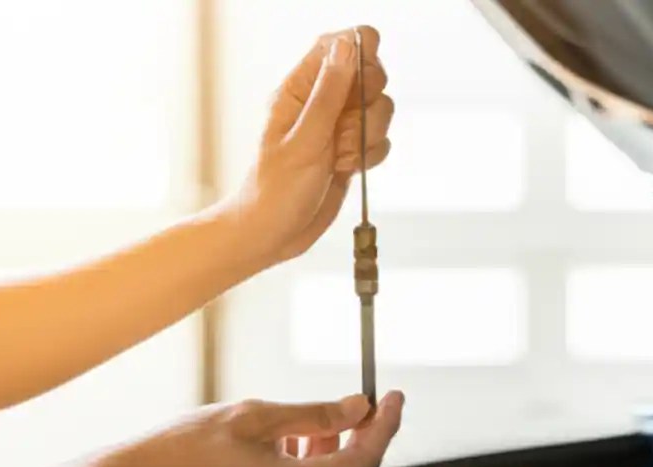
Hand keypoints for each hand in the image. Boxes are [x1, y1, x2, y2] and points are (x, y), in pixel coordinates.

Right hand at [81, 391, 403, 466]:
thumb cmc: (189, 445)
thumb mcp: (256, 417)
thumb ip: (315, 415)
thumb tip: (361, 407)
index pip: (362, 460)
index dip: (384, 427)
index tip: (394, 396)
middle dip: (365, 437)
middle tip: (370, 399)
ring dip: (337, 449)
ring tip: (320, 417)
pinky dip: (313, 464)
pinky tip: (295, 439)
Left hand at [223, 26, 393, 265]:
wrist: (272, 234)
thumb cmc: (274, 190)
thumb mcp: (304, 139)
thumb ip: (328, 93)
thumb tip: (346, 47)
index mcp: (299, 89)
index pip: (337, 46)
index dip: (360, 51)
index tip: (365, 79)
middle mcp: (320, 103)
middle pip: (368, 76)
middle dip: (368, 103)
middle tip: (345, 129)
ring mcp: (337, 127)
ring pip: (379, 110)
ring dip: (369, 135)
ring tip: (340, 157)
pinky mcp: (350, 151)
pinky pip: (380, 140)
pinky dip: (372, 155)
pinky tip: (347, 170)